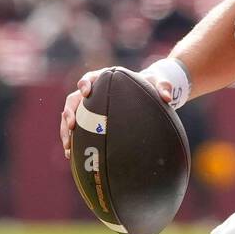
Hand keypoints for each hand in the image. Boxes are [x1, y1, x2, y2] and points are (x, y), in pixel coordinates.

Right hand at [59, 66, 175, 157]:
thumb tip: (168, 97)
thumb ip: (163, 86)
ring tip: (68, 147)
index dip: (85, 84)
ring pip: (70, 116)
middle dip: (70, 112)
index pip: (90, 78)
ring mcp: (87, 107)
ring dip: (66, 130)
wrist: (144, 94)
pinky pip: (75, 130)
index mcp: (105, 79)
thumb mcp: (158, 83)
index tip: (86, 92)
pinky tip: (71, 155)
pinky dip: (72, 141)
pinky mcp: (87, 121)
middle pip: (74, 99)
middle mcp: (92, 92)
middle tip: (72, 124)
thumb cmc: (149, 85)